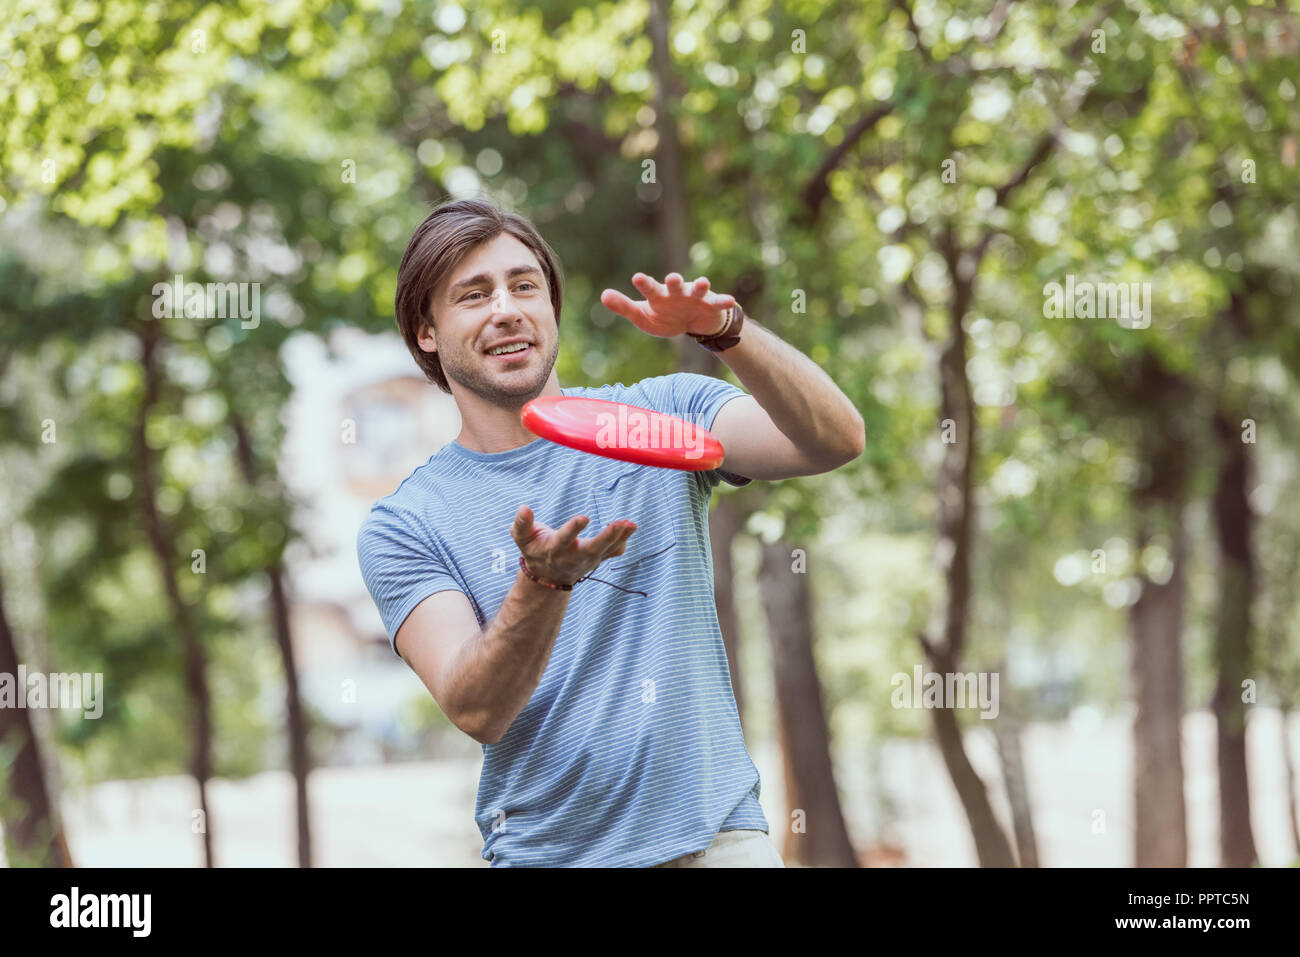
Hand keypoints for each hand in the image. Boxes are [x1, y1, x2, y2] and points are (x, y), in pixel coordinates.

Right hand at [510, 506, 636, 586]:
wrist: (548, 575)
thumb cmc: (535, 549)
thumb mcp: (523, 539)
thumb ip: (521, 524)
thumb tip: (524, 508)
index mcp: (555, 549)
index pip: (565, 539)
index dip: (573, 529)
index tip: (584, 517)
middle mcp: (574, 556)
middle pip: (593, 548)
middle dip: (607, 537)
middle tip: (621, 523)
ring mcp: (588, 559)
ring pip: (607, 550)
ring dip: (620, 537)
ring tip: (632, 524)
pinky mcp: (598, 558)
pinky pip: (613, 552)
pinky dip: (623, 542)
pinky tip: (630, 529)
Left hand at [600, 273, 736, 338]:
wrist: (693, 322)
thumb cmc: (665, 316)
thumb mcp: (643, 316)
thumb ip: (624, 307)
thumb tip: (602, 295)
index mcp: (659, 296)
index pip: (650, 289)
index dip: (645, 284)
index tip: (637, 278)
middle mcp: (677, 292)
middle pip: (674, 285)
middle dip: (674, 282)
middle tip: (671, 278)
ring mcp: (695, 297)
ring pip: (697, 289)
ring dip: (699, 286)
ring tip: (702, 283)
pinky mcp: (711, 304)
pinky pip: (718, 302)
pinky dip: (723, 301)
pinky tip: (730, 301)